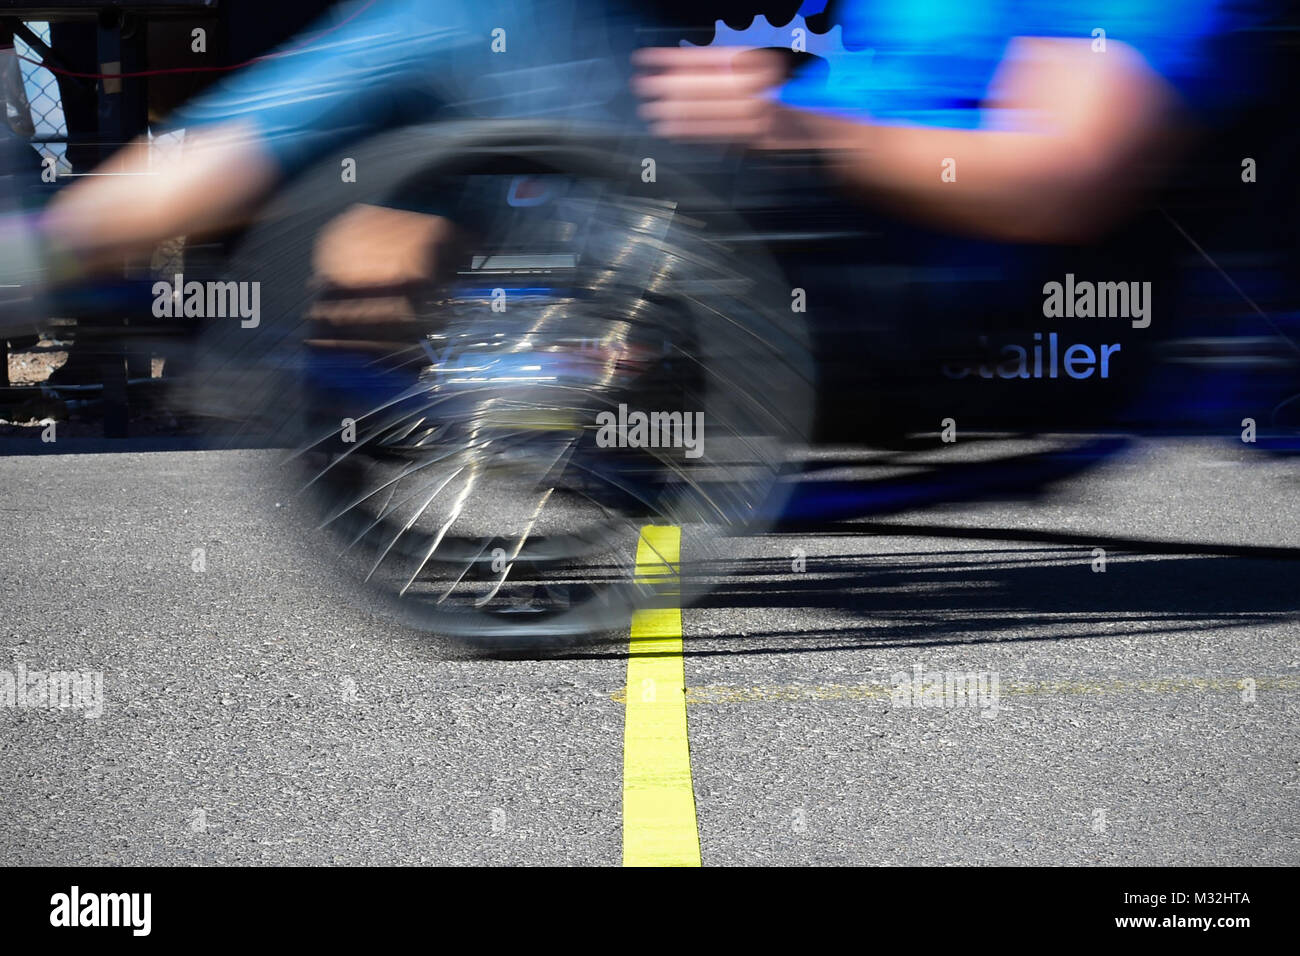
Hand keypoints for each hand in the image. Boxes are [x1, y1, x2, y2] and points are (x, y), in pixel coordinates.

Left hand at [632, 46, 786, 146]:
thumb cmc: (779, 94)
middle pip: (702, 88)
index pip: (708, 59)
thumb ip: (720, 66)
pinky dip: (687, 132)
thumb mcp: (754, 67)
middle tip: (643, 86)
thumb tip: (678, 66)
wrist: (809, 124)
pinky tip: (668, 128)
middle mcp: (759, 91)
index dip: (675, 59)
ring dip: (671, 112)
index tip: (651, 59)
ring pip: (704, 114)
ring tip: (649, 109)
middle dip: (667, 87)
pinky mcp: (751, 142)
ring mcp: (756, 119)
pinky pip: (711, 136)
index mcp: (761, 64)